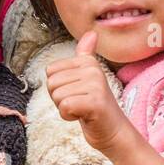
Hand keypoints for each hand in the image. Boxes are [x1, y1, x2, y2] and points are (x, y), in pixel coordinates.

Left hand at [46, 32, 133, 153]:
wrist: (113, 131)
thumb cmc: (95, 106)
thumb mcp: (88, 78)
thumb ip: (86, 55)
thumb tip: (91, 33)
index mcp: (88, 62)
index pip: (50, 71)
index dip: (58, 87)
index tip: (75, 93)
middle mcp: (92, 69)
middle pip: (51, 83)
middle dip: (59, 98)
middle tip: (79, 103)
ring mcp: (95, 85)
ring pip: (57, 96)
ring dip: (65, 108)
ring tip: (82, 109)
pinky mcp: (95, 102)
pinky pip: (65, 106)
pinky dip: (69, 116)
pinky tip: (83, 116)